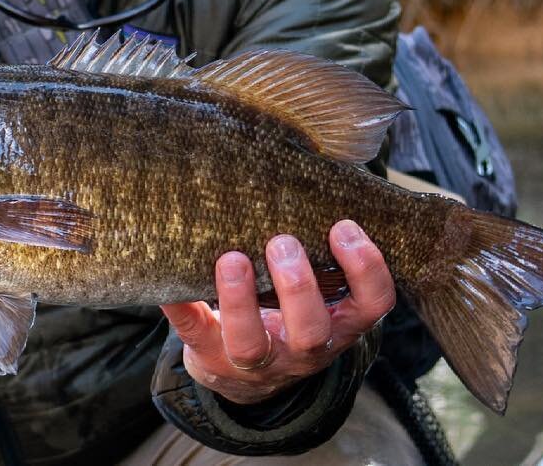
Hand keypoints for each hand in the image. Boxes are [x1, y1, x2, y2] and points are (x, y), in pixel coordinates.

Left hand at [160, 220, 395, 404]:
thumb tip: (306, 167)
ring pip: (252, 345)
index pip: (372, 304)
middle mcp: (302, 349)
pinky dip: (182, 307)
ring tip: (232, 258)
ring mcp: (256, 361)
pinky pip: (194, 334)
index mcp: (336, 323)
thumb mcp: (317, 287)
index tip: (343, 226)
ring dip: (242, 301)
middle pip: (311, 330)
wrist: (245, 374)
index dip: (366, 269)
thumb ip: (320, 245)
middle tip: (282, 242)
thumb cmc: (287, 308)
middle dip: (298, 286)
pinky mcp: (210, 357)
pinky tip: (170, 284)